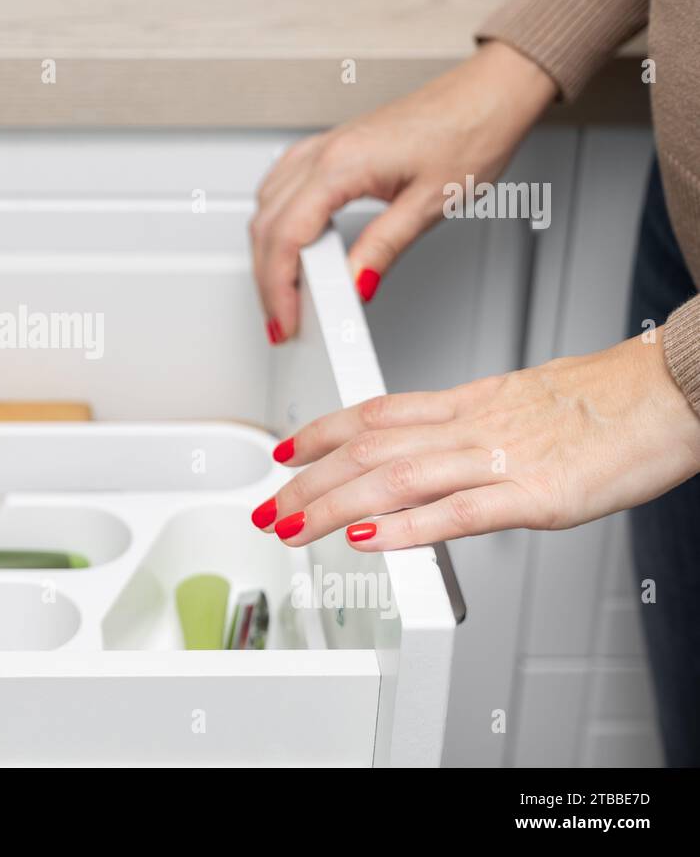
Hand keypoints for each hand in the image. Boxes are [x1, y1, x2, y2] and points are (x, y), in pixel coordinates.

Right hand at [250, 41, 556, 342]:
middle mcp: (323, 152)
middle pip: (266, 226)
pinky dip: (273, 221)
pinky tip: (285, 240)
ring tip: (284, 291)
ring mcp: (322, 146)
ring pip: (265, 207)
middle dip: (267, 281)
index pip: (286, 238)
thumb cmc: (470, 132)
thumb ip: (382, 248)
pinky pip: (278, 186)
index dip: (278, 288)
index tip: (285, 321)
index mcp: (342, 166)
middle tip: (281, 318)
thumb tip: (353, 285)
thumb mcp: (429, 205)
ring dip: (266, 253)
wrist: (489, 94)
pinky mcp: (329, 145)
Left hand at [251, 336, 699, 549]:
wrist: (677, 390)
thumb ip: (473, 425)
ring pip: (397, 478)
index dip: (323, 430)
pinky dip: (407, 526)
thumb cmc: (613, 398)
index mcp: (471, 402)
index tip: (286, 448)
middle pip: (369, 448)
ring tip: (293, 525)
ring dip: (334, 504)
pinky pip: (458, 512)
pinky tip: (369, 539)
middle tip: (269, 505)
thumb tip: (434, 447)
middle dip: (309, 480)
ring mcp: (502, 460)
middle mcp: (474, 426)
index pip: (376, 412)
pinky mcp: (538, 496)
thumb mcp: (524, 401)